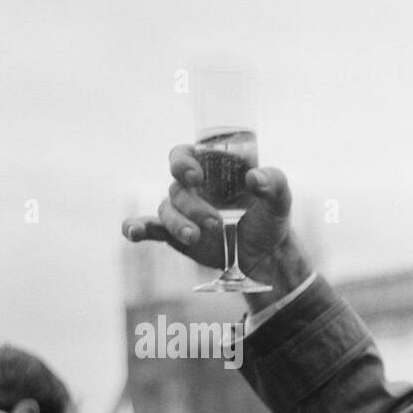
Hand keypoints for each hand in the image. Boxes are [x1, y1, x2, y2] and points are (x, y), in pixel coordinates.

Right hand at [121, 146, 295, 286]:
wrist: (267, 256)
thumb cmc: (271, 219)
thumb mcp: (280, 200)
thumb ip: (273, 183)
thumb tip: (254, 178)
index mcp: (211, 171)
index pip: (185, 155)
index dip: (183, 162)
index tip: (196, 175)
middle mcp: (192, 189)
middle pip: (176, 187)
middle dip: (191, 204)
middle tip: (215, 221)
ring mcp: (182, 212)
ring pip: (167, 210)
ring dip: (180, 224)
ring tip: (198, 237)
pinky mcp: (175, 235)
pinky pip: (150, 228)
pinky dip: (136, 228)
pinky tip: (133, 232)